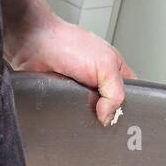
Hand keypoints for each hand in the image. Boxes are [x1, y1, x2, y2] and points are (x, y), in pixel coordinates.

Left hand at [2, 0, 134, 126]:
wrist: (34, 43)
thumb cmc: (68, 44)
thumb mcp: (106, 65)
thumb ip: (115, 93)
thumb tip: (108, 118)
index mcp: (115, 71)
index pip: (131, 96)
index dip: (129, 108)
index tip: (123, 120)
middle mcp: (99, 83)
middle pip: (111, 110)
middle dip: (107, 117)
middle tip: (102, 122)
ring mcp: (81, 93)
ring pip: (91, 116)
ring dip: (87, 119)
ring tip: (84, 119)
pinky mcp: (64, 100)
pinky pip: (71, 116)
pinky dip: (70, 118)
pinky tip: (69, 117)